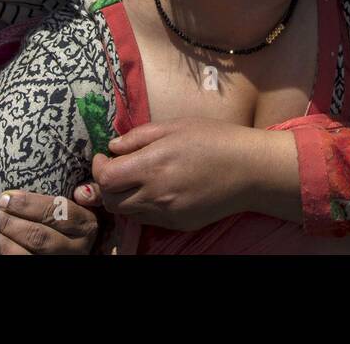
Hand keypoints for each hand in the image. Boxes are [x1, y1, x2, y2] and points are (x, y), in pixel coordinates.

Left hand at [0, 185, 100, 254]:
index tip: (4, 197)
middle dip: (9, 223)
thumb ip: (86, 195)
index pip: (57, 212)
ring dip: (1, 242)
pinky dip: (1, 255)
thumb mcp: (81, 208)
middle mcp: (77, 248)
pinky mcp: (47, 271)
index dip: (28, 204)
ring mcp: (61, 263)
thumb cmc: (70, 223)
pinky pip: (19, 264)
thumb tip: (81, 191)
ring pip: (27, 255)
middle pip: (39, 236)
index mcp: (86, 225)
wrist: (66, 249)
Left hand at [90, 118, 261, 230]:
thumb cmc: (215, 139)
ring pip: (127, 212)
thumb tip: (113, 146)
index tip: (103, 156)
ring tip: (136, 178)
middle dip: (106, 184)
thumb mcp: (175, 126)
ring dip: (123, 196)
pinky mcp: (179, 224)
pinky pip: (148, 219)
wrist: (251, 170)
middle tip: (114, 168)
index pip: (106, 178)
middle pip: (111, 200)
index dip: (98, 167)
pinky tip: (156, 188)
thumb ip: (139, 136)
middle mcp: (156, 195)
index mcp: (153, 166)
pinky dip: (143, 205)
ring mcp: (168, 214)